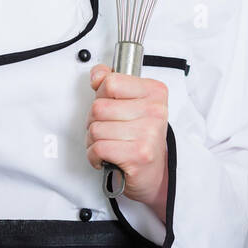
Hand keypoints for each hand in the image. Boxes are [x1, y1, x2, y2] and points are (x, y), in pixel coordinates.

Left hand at [86, 65, 168, 215]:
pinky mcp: (138, 155)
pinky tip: (105, 157)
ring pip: (95, 128)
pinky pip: (98, 148)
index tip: (110, 106)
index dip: (102, 95)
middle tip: (108, 130)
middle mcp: (155, 111)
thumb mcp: (130, 103)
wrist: (153, 173)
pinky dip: (94, 155)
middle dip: (94, 121)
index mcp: (154, 92)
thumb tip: (97, 75)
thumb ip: (112, 82)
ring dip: (93, 141)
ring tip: (108, 144)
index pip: (111, 82)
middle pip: (99, 107)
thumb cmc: (140, 137)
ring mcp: (148, 133)